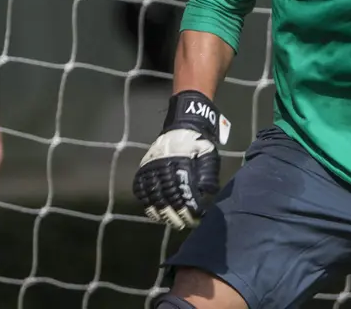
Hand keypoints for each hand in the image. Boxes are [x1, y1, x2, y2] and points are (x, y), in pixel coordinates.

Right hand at [133, 90, 227, 229]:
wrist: (183, 125)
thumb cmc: (199, 143)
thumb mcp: (209, 156)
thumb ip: (208, 175)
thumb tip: (206, 195)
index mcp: (181, 164)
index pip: (184, 193)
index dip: (190, 209)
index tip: (196, 219)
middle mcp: (164, 167)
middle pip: (168, 199)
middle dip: (176, 216)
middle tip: (183, 225)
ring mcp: (152, 168)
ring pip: (153, 197)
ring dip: (162, 213)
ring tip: (170, 222)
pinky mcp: (144, 169)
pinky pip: (141, 190)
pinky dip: (146, 203)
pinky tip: (154, 212)